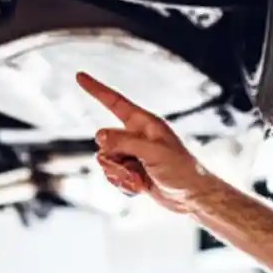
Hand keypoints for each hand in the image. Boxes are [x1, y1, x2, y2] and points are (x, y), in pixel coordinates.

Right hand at [76, 72, 225, 213]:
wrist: (192, 197)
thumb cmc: (181, 170)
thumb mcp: (154, 152)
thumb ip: (124, 142)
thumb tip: (99, 135)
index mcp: (144, 123)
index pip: (114, 102)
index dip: (96, 89)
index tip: (79, 76)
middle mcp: (136, 136)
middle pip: (104, 141)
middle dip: (113, 158)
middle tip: (134, 167)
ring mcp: (132, 154)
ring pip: (105, 161)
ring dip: (119, 174)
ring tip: (140, 179)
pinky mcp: (131, 171)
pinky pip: (112, 175)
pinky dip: (123, 184)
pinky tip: (140, 188)